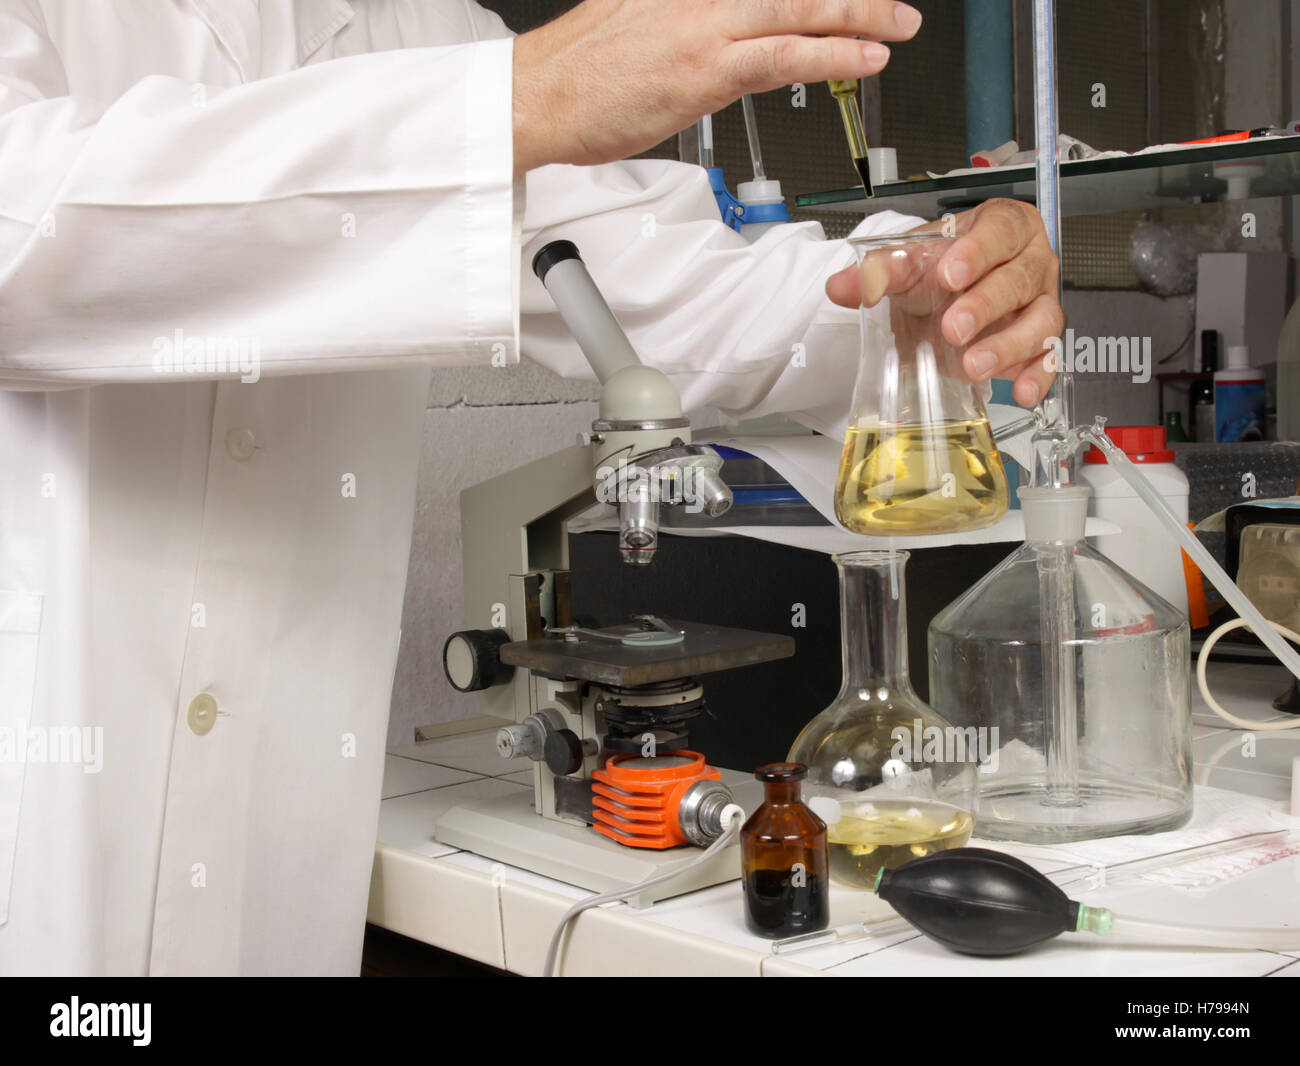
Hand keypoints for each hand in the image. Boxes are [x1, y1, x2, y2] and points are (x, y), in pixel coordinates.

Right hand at [512, 0, 922, 174]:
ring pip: (798, 11)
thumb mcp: (630, 17)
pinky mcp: (704, 68)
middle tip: (892, 5)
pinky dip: (829, 55)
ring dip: (856, 18)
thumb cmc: (576, 72)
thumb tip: (713, 26)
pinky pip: (782, 56)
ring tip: (895, 27)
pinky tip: (861, 58)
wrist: (537, 96)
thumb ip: (678, 15)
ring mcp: (703, 26)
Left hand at [826, 199, 1062, 407]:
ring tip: (975, 365)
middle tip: (954, 328)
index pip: (999, 231)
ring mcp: (1040, 301)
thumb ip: (878, 270)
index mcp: (1002, 227)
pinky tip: (1021, 391)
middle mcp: (1030, 261)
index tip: (948, 273)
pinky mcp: (1041, 340)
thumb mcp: (908, 263)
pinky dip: (1038, 376)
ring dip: (1009, 345)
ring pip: (1041, 320)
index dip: (976, 252)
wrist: (947, 294)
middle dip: (985, 305)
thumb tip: (842, 286)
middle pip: (1019, 279)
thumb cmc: (941, 268)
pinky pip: (1050, 358)